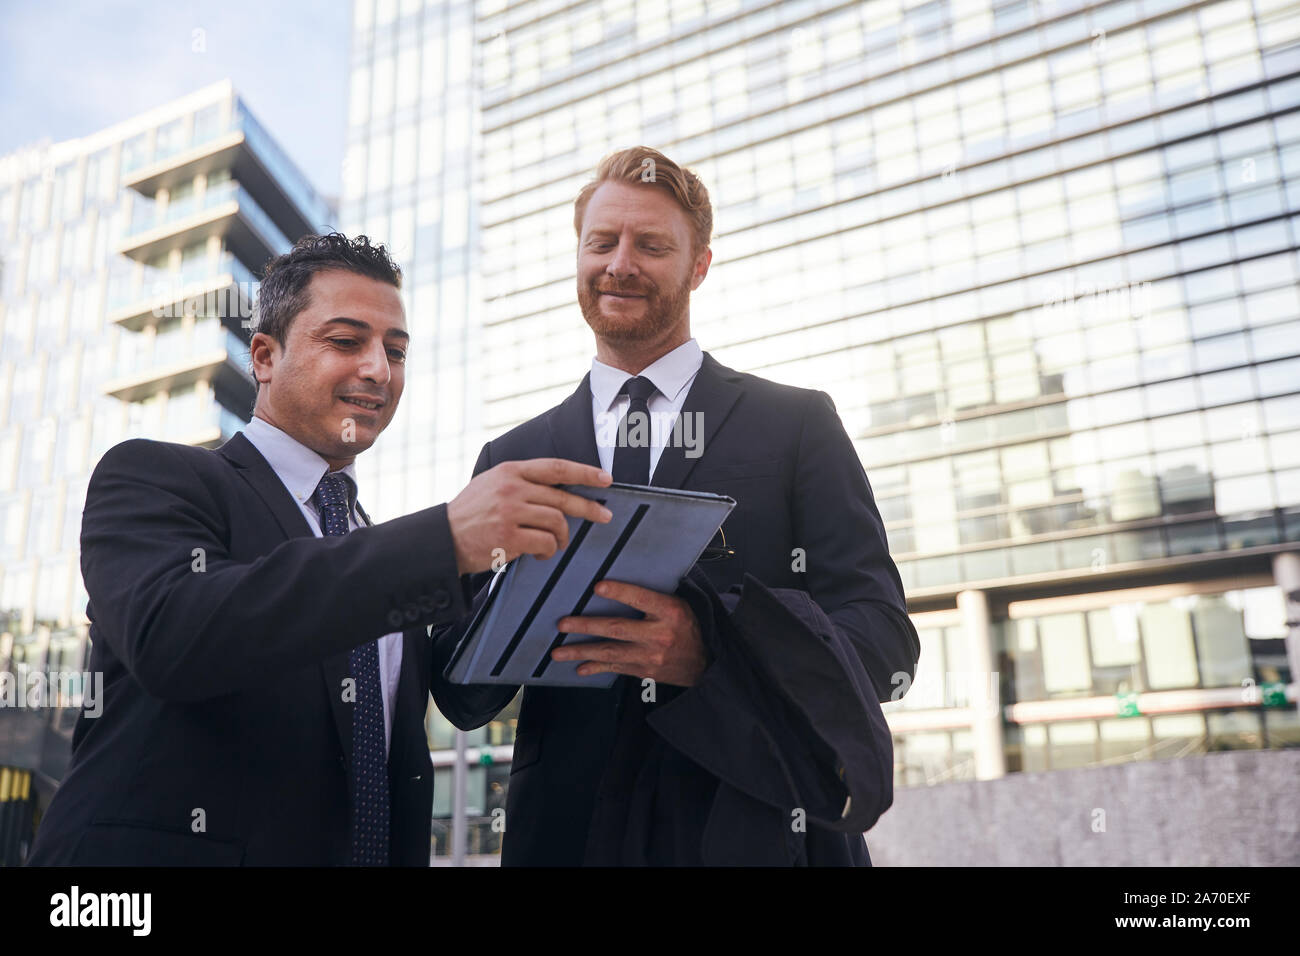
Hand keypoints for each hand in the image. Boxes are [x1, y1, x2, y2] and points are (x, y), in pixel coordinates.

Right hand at [447, 458, 612, 574]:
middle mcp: (512, 488)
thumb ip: (522, 481)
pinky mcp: (508, 537)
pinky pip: (545, 544)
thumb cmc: (471, 513)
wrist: (443, 538)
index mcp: (510, 471)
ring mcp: (510, 512)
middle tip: (605, 515)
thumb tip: (559, 487)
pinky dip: (548, 551)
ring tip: (556, 543)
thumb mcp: (492, 483)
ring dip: (562, 537)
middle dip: (590, 508)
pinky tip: (540, 554)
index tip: (605, 478)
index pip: (556, 468)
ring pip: (557, 522)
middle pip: (563, 498)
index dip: (585, 472)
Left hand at [552, 580, 707, 686]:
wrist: (708, 664)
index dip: (620, 592)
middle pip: (617, 629)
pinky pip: (616, 668)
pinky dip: (596, 668)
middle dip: (586, 626)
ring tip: (558, 652)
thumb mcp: (683, 605)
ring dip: (582, 651)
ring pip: (611, 653)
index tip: (598, 586)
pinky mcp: (645, 671)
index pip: (642, 598)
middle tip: (562, 624)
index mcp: (671, 612)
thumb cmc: (691, 626)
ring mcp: (651, 656)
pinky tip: (580, 667)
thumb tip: (623, 581)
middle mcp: (659, 635)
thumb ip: (656, 597)